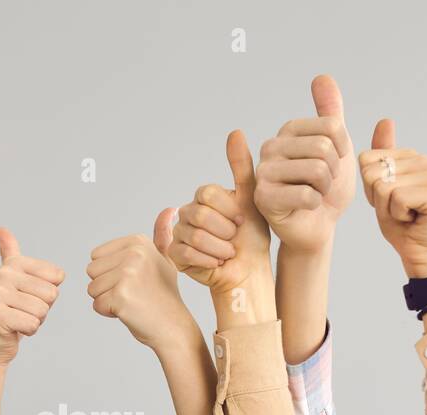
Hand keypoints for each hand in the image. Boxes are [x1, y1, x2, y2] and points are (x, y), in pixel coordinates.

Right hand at [0, 228, 63, 367]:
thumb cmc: (11, 310)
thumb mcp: (16, 278)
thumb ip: (9, 252)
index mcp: (13, 263)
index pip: (57, 276)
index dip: (49, 292)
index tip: (30, 296)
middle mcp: (3, 274)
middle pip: (51, 293)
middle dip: (43, 308)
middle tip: (23, 311)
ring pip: (42, 310)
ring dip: (36, 321)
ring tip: (18, 319)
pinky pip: (33, 324)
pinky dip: (28, 331)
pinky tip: (15, 329)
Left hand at [86, 209, 197, 353]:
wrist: (173, 326)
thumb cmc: (164, 295)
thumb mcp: (165, 259)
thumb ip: (161, 236)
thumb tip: (169, 209)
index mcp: (138, 241)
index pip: (96, 257)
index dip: (110, 273)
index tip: (135, 280)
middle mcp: (133, 254)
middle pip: (91, 271)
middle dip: (107, 286)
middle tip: (133, 293)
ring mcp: (127, 274)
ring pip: (92, 289)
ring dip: (107, 300)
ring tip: (132, 301)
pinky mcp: (121, 295)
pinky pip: (97, 305)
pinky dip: (109, 312)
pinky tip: (130, 311)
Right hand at [168, 131, 270, 291]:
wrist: (249, 270)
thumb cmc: (252, 237)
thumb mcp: (252, 198)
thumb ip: (242, 167)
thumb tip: (235, 132)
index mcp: (203, 198)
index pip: (208, 194)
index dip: (229, 210)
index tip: (243, 221)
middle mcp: (186, 212)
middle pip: (199, 214)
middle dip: (225, 231)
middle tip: (235, 239)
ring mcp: (178, 233)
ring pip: (194, 235)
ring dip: (219, 248)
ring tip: (228, 253)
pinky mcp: (174, 255)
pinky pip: (186, 252)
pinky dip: (208, 260)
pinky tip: (217, 263)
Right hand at [254, 75, 354, 253]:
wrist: (318, 226)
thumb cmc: (327, 189)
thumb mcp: (336, 146)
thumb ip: (330, 112)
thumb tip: (321, 77)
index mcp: (288, 131)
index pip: (332, 126)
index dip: (343, 150)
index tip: (334, 164)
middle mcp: (271, 147)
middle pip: (324, 148)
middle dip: (334, 172)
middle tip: (323, 185)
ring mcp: (264, 172)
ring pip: (317, 171)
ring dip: (325, 189)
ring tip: (315, 195)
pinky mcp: (263, 197)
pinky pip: (306, 195)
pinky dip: (315, 205)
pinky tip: (304, 208)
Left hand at [358, 120, 426, 276]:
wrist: (418, 251)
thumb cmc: (400, 223)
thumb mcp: (379, 188)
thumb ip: (378, 157)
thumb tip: (385, 119)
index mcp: (409, 156)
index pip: (366, 161)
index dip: (368, 187)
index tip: (387, 199)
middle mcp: (424, 161)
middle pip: (373, 173)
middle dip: (377, 199)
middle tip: (397, 209)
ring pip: (384, 186)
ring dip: (387, 209)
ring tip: (405, 214)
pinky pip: (397, 198)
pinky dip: (397, 215)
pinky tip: (413, 218)